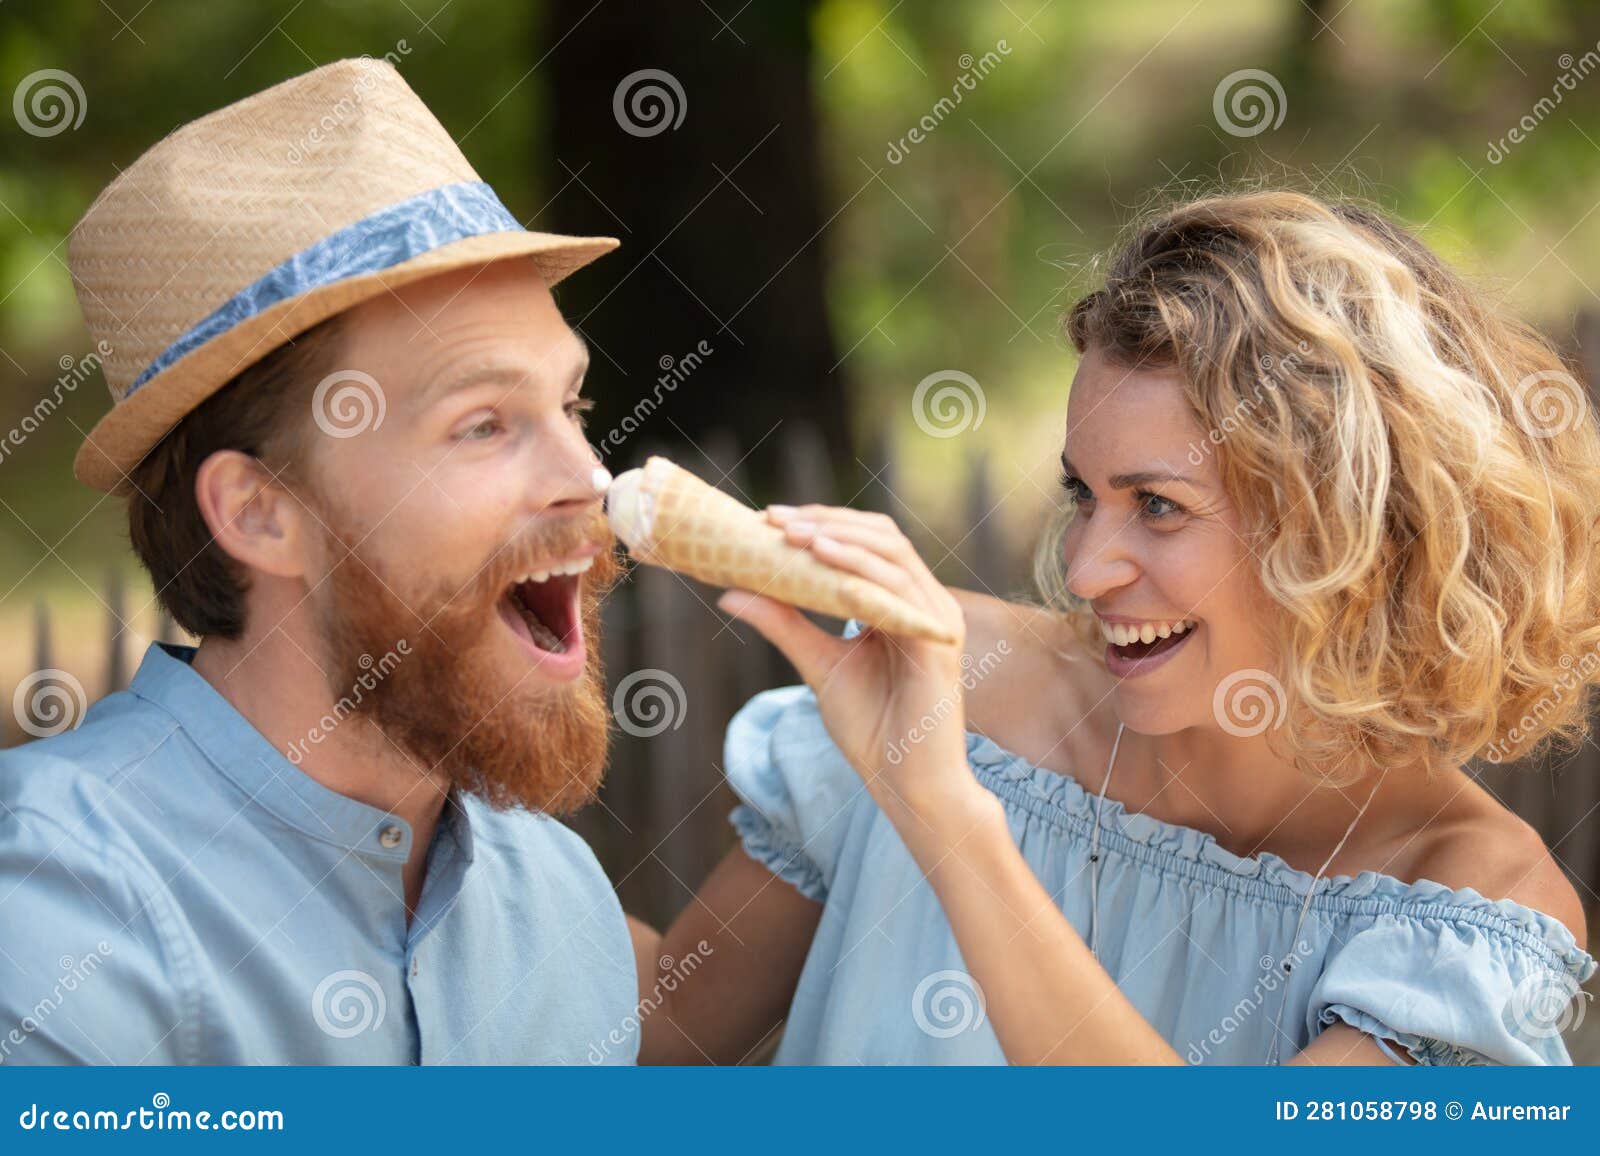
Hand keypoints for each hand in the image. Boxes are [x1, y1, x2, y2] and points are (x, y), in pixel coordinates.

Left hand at [717, 504, 978, 813]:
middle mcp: (924, 603)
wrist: (907, 785)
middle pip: (880, 536)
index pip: (865, 543)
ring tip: (792, 533)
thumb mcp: (818, 666)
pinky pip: (898, 589)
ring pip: (890, 552)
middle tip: (775, 519)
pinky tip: (822, 558)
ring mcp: (934, 618)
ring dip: (838, 536)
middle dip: (826, 520)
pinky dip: (859, 567)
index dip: (820, 523)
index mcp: (902, 604)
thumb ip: (784, 624)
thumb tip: (730, 590)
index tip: (769, 519)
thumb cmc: (872, 730)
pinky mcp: (936, 640)